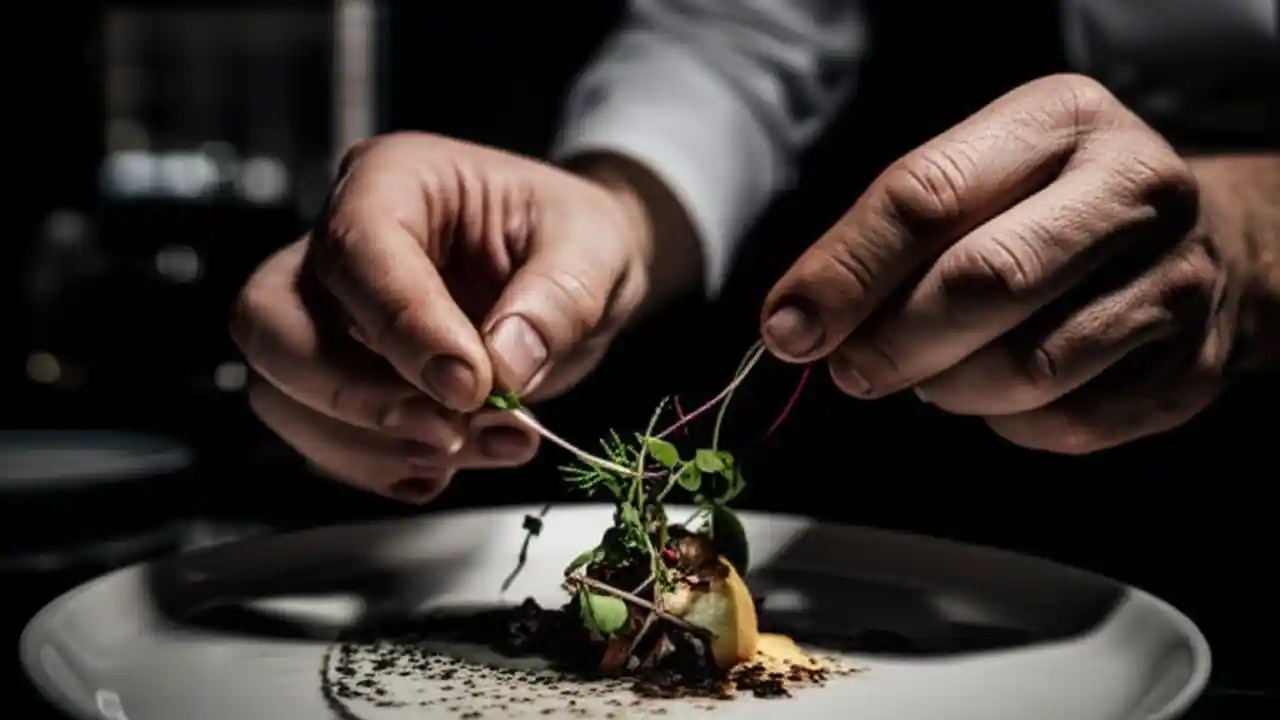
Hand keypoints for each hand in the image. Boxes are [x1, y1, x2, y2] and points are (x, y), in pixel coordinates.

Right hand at [231, 133, 698, 501]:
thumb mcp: (598, 250)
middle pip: (272, 322)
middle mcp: (340, 240)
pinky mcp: (338, 375)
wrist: (578, 275)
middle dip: (355, 394)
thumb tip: (506, 363)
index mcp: (394, 179)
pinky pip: (316, 435)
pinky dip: (378, 466)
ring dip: (372, 443)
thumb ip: (559, 300)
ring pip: (280, 390)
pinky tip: (446, 467)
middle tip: (449, 430)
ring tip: (477, 447)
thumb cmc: (576, 240)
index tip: (472, 385)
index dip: (405, 327)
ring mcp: (327, 312)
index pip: (359, 251)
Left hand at [761, 73, 1276, 453]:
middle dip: (893, 341)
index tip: (789, 327)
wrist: (1202, 246)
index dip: (846, 271)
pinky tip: (1001, 394)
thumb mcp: (978, 182)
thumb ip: (889, 237)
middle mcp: (1135, 191)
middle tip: (850, 369)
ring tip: (933, 372)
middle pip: (984, 282)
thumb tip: (799, 322)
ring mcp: (1174, 284)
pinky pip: (1067, 423)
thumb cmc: (1049, 211)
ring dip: (950, 387)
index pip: (928, 196)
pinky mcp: (1187, 371)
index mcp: (1061, 121)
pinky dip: (1007, 422)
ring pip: (1027, 369)